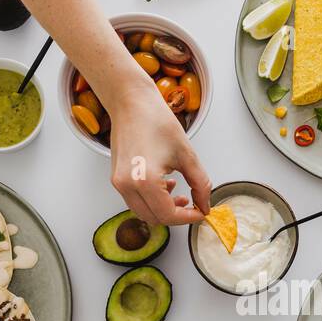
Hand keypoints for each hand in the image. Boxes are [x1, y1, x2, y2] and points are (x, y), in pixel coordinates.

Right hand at [108, 78, 211, 225]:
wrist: (131, 102)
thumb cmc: (156, 120)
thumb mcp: (187, 154)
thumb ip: (200, 184)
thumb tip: (205, 204)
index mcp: (145, 179)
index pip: (168, 214)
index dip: (188, 217)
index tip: (201, 211)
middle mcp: (127, 185)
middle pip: (155, 218)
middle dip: (176, 215)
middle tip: (192, 204)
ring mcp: (119, 183)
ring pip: (144, 213)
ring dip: (163, 209)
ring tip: (177, 192)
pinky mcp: (116, 179)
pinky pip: (135, 201)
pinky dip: (151, 201)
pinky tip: (163, 185)